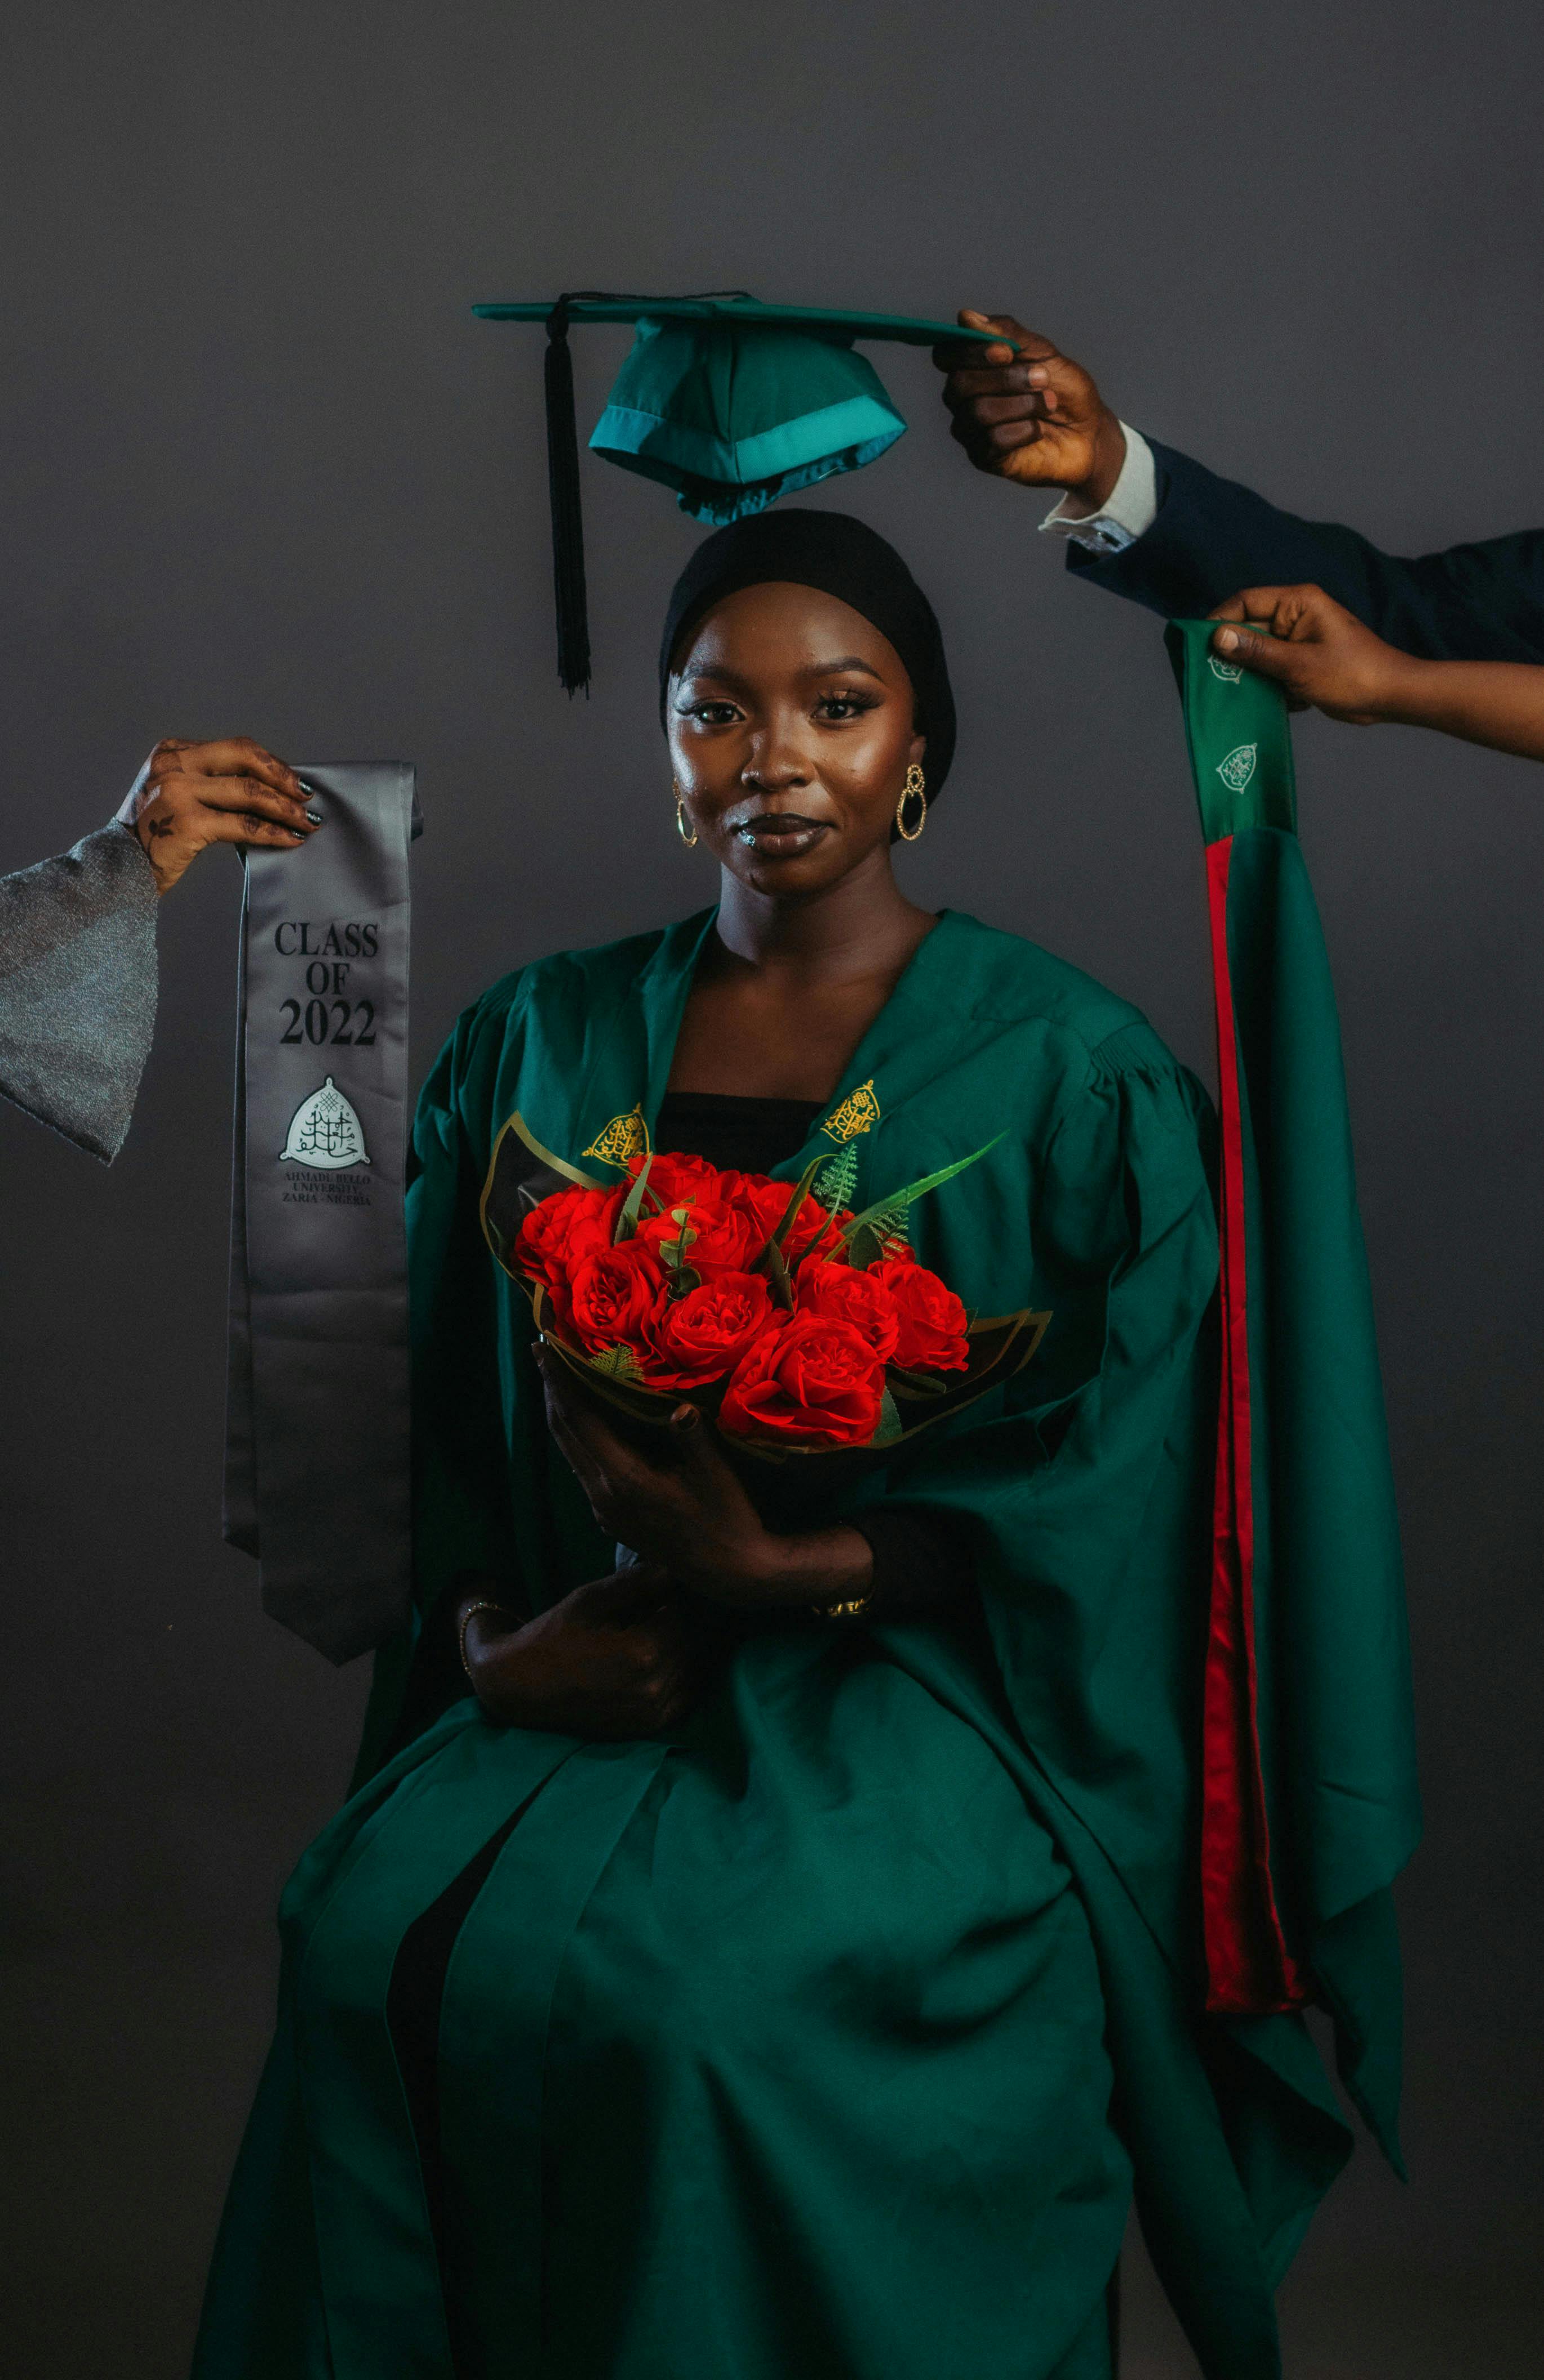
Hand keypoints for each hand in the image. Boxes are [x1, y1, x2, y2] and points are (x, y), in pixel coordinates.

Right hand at [116, 737, 321, 892]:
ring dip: (285, 808)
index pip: (234, 748)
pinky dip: (272, 832)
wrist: (119, 869)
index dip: (270, 763)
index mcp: (171, 751)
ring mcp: (178, 790)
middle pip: (244, 756)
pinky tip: (290, 840)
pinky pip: (243, 825)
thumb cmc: (154, 836)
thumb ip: (209, 783)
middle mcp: (173, 764)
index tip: (292, 781)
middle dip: (282, 776)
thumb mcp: (176, 795)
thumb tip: (268, 789)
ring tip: (307, 822)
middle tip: (306, 795)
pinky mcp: (187, 821)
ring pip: (248, 791)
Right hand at [459, 1567, 702, 1737]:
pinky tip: (651, 1664)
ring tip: (646, 1638)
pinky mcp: (647, 1728)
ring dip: (676, 1651)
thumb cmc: (554, 1636)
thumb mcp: (591, 1600)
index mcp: (643, 1652)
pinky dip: (676, 1678)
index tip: (651, 1594)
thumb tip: (672, 1567)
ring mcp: (652, 1713)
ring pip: (689, 1670)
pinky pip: (682, 1698)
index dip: (667, 1600)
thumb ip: (637, 1582)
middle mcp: (653, 1688)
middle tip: (649, 1614)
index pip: (680, 1615)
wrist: (521, 1686)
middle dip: (673, 1625)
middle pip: (688, 1643)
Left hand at [537, 1349, 781, 1605]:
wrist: (729, 1572)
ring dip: (562, 1417)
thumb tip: (679, 1407)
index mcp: (623, 1478)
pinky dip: (577, 1440)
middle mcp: (603, 1494)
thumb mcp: (716, 1473)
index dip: (558, 1382)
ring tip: (559, 1383)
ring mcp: (604, 1509)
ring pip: (570, 1453)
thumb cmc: (727, 1518)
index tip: (541, 1349)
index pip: (579, 1420)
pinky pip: (583, 1469)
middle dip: (552, 1392)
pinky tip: (588, 1426)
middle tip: (545, 1356)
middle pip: (564, 1433)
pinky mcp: (611, 1519)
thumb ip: (693, 1437)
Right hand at [933, 309, 1125, 505]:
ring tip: (1049, 402)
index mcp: (972, 368)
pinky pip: (992, 441)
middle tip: (1042, 377)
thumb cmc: (1064, 390)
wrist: (1089, 432)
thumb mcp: (1043, 353)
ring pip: (978, 413)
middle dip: (1005, 379)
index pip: (946, 356)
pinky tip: (1039, 429)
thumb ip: (1007, 333)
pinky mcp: (984, 457)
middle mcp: (964, 399)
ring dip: (1022, 404)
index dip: (970, 352)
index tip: (1006, 351)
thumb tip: (966, 317)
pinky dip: (1024, 431)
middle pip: (959, 384)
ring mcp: (971, 430)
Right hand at [1209, 587, 1411, 723]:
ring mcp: (1298, 641)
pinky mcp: (1301, 664)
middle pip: (1249, 629)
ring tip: (1235, 695)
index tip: (1199, 647)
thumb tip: (1217, 638)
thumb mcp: (1299, 664)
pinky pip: (1272, 670)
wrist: (1391, 697)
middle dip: (1232, 654)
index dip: (1220, 620)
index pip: (1246, 601)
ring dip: (1248, 675)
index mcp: (1298, 603)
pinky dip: (1267, 687)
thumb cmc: (1352, 674)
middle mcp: (1295, 617)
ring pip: (1257, 653)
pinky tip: (1267, 703)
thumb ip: (1257, 651)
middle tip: (1211, 679)